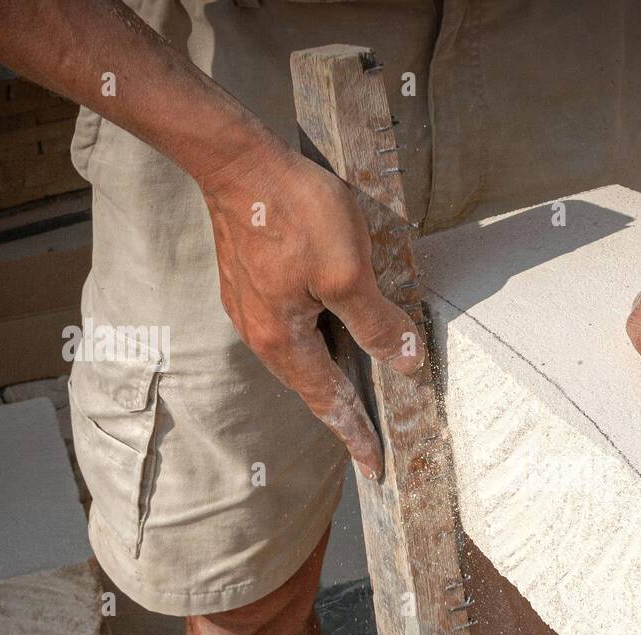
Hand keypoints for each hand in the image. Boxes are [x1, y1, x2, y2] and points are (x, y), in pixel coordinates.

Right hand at [202, 145, 423, 479]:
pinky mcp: (250, 283)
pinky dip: (316, 344)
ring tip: (356, 397)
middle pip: (311, 388)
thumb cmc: (293, 211)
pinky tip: (333, 336)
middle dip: (343, 416)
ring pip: (300, 359)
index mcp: (284, 340)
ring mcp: (251, 308)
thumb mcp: (350, 272)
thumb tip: (404, 363)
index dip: (355, 434)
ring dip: (329, 380)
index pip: (329, 403)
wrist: (236, 160)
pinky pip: (291, 330)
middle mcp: (261, 333)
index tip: (375, 468)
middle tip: (369, 442)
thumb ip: (377, 323)